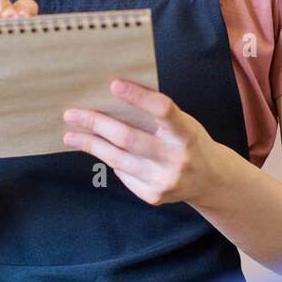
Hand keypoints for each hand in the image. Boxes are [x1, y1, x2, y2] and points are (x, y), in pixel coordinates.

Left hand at [62, 79, 224, 205]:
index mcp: (186, 132)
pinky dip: (111, 161)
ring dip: (91, 145)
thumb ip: (157, 115)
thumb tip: (114, 98)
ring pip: (117, 160)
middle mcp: (176, 157)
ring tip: (71, 135)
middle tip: (72, 114)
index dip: (138, 97)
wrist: (210, 180)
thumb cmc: (189, 142)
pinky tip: (102, 152)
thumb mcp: (183, 123)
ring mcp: (165, 180)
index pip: (162, 109)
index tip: (113, 84)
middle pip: (128, 138)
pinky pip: (123, 175)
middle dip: (96, 124)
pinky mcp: (154, 196)